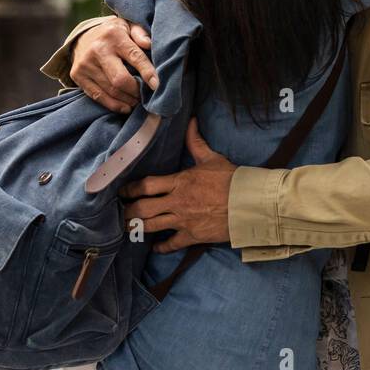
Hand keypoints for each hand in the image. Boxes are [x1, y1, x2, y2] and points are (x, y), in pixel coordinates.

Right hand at [71, 18, 156, 113]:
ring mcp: (85, 64)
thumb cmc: (114, 33)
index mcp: (114, 35)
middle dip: (137, 91)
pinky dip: (114, 105)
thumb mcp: (128, 26)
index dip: (148, 73)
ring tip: (139, 101)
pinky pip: (98, 96)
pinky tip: (126, 106)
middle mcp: (98, 50)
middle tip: (147, 95)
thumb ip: (141, 33)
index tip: (157, 85)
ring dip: (128, 100)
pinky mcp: (77, 75)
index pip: (135, 57)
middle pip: (120, 79)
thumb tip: (149, 44)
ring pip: (111, 90)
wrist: (83, 36)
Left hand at [120, 119, 236, 249]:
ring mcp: (183, 220)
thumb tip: (190, 121)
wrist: (249, 203)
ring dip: (137, 228)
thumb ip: (196, 142)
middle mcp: (177, 202)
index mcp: (179, 182)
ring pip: (151, 227)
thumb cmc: (231, 179)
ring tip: (128, 229)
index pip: (146, 185)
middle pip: (143, 209)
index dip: (130, 189)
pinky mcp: (192, 236)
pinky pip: (171, 244)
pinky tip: (156, 248)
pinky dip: (161, 247)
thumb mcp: (212, 158)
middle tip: (120, 213)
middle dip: (128, 212)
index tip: (122, 192)